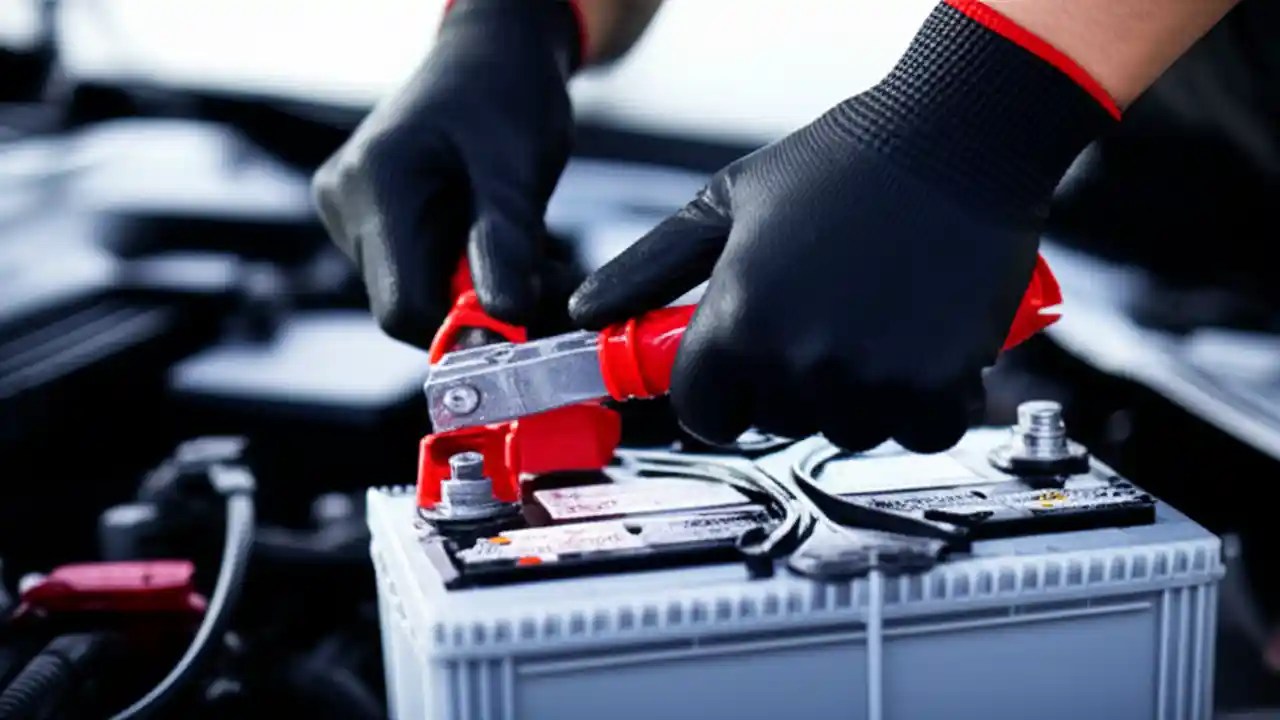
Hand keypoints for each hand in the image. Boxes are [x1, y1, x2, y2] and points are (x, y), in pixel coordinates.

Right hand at [312, 0, 580, 346]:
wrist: (489, 55)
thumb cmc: (505, 94)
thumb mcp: (517, 166)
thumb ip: (506, 242)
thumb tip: (506, 318)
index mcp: (375, 186)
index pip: (403, 309)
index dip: (467, 329)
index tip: (529, 315)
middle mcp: (344, 204)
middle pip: (409, 306)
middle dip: (482, 306)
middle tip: (547, 276)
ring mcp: (348, 214)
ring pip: (417, 294)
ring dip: (479, 289)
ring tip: (526, 246)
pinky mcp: (365, 222)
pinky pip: (416, 274)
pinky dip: (464, 273)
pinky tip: (494, 240)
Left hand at [570, 0, 1116, 452]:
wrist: (953, 139)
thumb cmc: (842, 163)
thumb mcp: (725, 204)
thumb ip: (649, 269)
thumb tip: (587, 309)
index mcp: (736, 323)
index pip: (700, 413)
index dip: (716, 392)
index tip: (736, 374)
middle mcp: (798, 362)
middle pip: (775, 422)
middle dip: (788, 384)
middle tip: (816, 321)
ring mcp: (870, 381)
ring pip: (847, 430)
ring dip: (855, 395)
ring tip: (870, 321)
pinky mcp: (938, 386)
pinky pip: (920, 432)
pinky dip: (922, 403)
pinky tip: (918, 346)